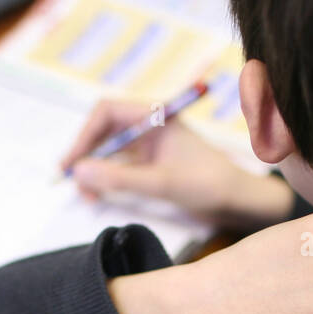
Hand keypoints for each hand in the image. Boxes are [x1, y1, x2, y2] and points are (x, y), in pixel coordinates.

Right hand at [61, 99, 294, 229]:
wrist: (239, 201)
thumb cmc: (209, 184)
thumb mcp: (161, 183)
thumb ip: (119, 178)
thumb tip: (78, 172)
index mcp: (154, 115)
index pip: (107, 112)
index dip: (85, 135)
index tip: (72, 163)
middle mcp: (149, 125)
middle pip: (103, 131)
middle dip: (86, 155)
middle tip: (73, 182)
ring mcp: (150, 145)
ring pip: (109, 150)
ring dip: (94, 170)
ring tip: (88, 196)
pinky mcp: (151, 164)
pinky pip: (119, 166)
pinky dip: (106, 179)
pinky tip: (99, 196)